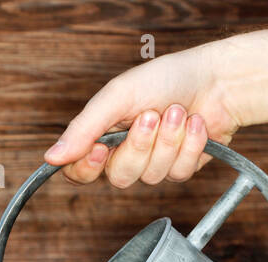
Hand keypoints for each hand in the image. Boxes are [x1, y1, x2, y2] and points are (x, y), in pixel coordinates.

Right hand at [43, 43, 239, 187]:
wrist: (216, 80)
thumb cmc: (165, 78)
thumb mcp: (118, 96)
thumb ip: (83, 128)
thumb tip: (50, 158)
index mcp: (103, 134)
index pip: (79, 171)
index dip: (89, 167)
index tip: (102, 147)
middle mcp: (125, 153)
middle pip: (120, 177)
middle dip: (141, 145)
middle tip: (153, 114)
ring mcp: (154, 164)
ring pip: (152, 176)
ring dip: (169, 140)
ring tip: (178, 112)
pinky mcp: (180, 168)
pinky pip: (179, 174)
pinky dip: (190, 145)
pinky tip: (196, 124)